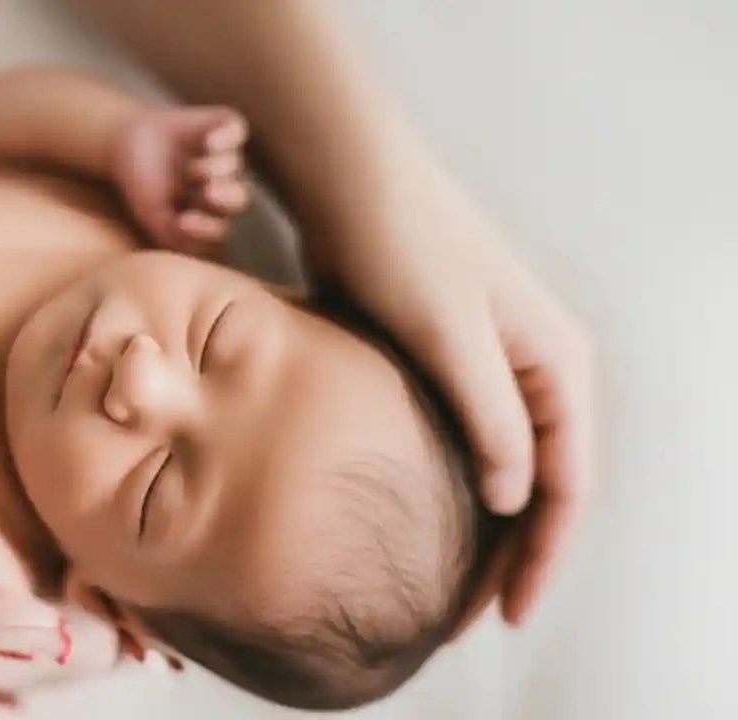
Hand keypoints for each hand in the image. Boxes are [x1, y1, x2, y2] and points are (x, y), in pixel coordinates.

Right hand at [112, 106, 249, 254]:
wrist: (126, 142)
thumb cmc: (141, 185)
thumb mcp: (151, 215)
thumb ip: (171, 234)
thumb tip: (192, 249)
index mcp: (210, 213)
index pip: (219, 227)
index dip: (206, 228)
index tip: (182, 222)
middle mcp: (224, 185)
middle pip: (239, 198)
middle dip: (225, 198)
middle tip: (207, 194)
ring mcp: (227, 155)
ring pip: (235, 165)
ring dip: (214, 170)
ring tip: (190, 169)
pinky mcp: (224, 125)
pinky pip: (237, 130)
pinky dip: (227, 137)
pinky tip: (209, 142)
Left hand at [323, 159, 594, 627]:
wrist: (350, 177)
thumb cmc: (402, 244)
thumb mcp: (448, 334)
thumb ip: (488, 418)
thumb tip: (512, 501)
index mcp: (559, 366)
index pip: (565, 487)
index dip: (540, 559)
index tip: (506, 617)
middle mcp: (538, 371)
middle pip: (538, 488)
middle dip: (508, 558)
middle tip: (461, 624)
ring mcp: (494, 367)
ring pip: (501, 471)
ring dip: (478, 533)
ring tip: (440, 593)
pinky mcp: (447, 362)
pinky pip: (464, 444)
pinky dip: (448, 491)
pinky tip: (417, 526)